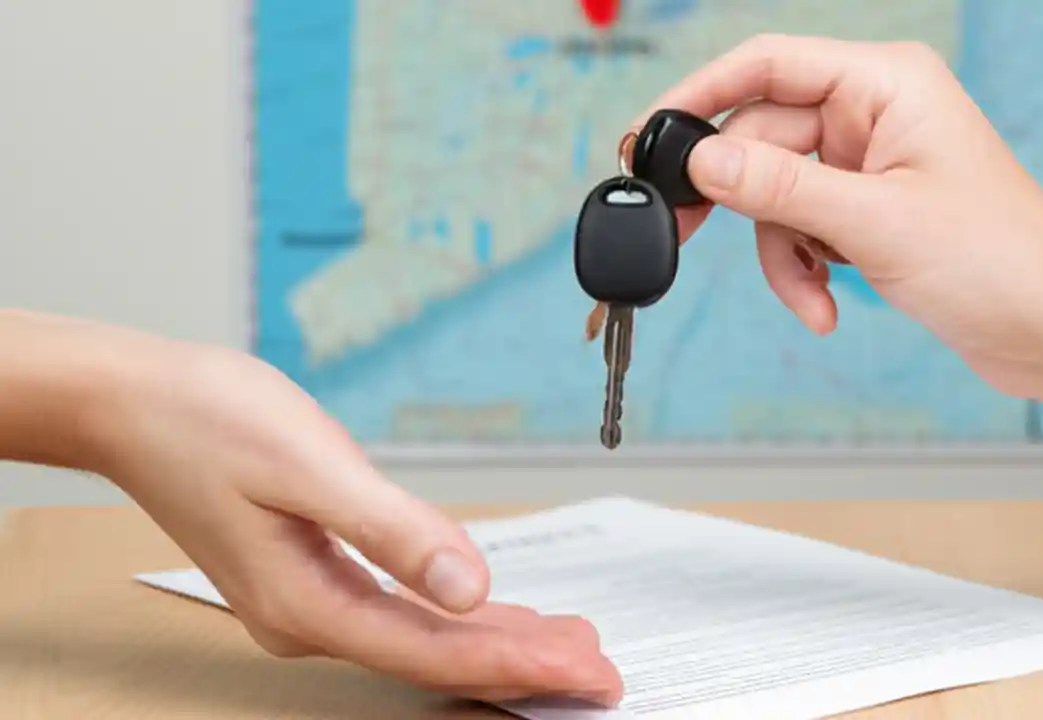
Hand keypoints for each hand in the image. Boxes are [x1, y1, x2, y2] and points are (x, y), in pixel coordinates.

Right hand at [81, 332, 621, 704]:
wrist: (134, 403)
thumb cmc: (209, 422)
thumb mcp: (312, 467)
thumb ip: (394, 532)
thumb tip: (470, 588)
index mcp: (309, 603)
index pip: (437, 652)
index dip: (519, 664)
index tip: (584, 671)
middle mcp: (308, 618)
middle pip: (435, 658)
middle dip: (521, 663)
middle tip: (598, 668)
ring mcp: (306, 601)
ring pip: (421, 639)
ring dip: (494, 643)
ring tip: (564, 645)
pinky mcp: (309, 574)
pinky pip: (399, 614)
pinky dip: (454, 617)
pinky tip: (488, 613)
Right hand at [628, 35, 1042, 398]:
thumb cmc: (1003, 260)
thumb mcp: (873, 223)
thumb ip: (778, 186)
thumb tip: (700, 159)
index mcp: (885, 83)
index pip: (766, 63)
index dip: (699, 95)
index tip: (648, 136)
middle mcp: (874, 113)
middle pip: (762, 137)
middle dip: (738, 199)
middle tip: (677, 229)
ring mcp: (871, 164)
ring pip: (777, 193)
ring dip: (781, 251)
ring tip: (810, 294)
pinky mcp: (871, 211)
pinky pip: (803, 227)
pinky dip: (803, 269)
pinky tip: (825, 305)